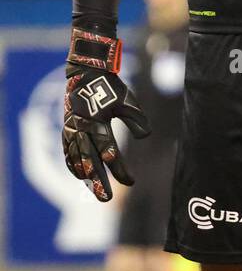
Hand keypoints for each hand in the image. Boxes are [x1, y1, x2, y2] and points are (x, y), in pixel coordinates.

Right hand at [62, 28, 150, 201]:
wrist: (86, 71)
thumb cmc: (111, 86)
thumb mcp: (127, 100)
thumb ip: (137, 119)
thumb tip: (145, 137)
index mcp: (97, 122)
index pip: (108, 151)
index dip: (119, 168)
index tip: (131, 181)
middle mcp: (81, 128)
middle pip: (89, 161)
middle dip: (98, 181)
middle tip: (107, 199)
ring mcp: (72, 129)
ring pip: (77, 158)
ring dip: (86, 176)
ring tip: (95, 191)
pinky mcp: (67, 128)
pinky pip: (68, 150)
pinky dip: (73, 164)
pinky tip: (80, 175)